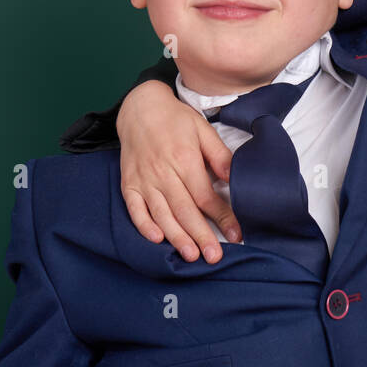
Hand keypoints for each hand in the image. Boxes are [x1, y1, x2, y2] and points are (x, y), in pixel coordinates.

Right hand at [116, 80, 239, 262]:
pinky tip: (157, 239)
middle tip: (214, 257)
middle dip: (201, 236)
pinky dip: (144, 225)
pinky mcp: (129, 184)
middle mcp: (162, 172)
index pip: (205, 196)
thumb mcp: (203, 130)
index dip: (222, 217)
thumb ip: (219, 155)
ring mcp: (143, 180)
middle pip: (184, 210)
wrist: (140, 109)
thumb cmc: (176, 120)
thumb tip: (233, 178)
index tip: (236, 234)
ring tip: (191, 256)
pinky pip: (135, 209)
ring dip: (177, 237)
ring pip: (162, 214)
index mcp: (184, 159)